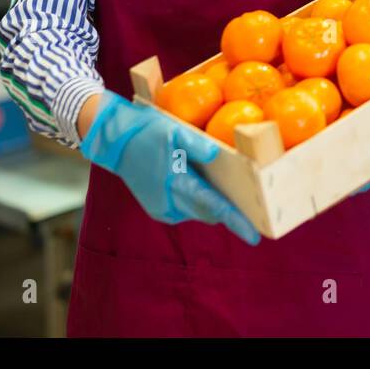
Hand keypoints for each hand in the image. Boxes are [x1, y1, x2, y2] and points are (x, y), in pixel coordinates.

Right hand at [79, 90, 260, 244]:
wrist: (115, 143)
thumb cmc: (147, 133)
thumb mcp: (173, 131)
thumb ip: (196, 143)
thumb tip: (216, 154)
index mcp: (177, 184)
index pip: (214, 207)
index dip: (236, 222)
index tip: (254, 237)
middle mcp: (171, 204)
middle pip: (211, 212)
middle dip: (231, 211)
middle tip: (251, 202)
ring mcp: (164, 210)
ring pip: (200, 211)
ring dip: (212, 202)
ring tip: (223, 183)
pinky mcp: (159, 211)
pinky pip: (187, 209)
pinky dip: (197, 200)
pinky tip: (197, 182)